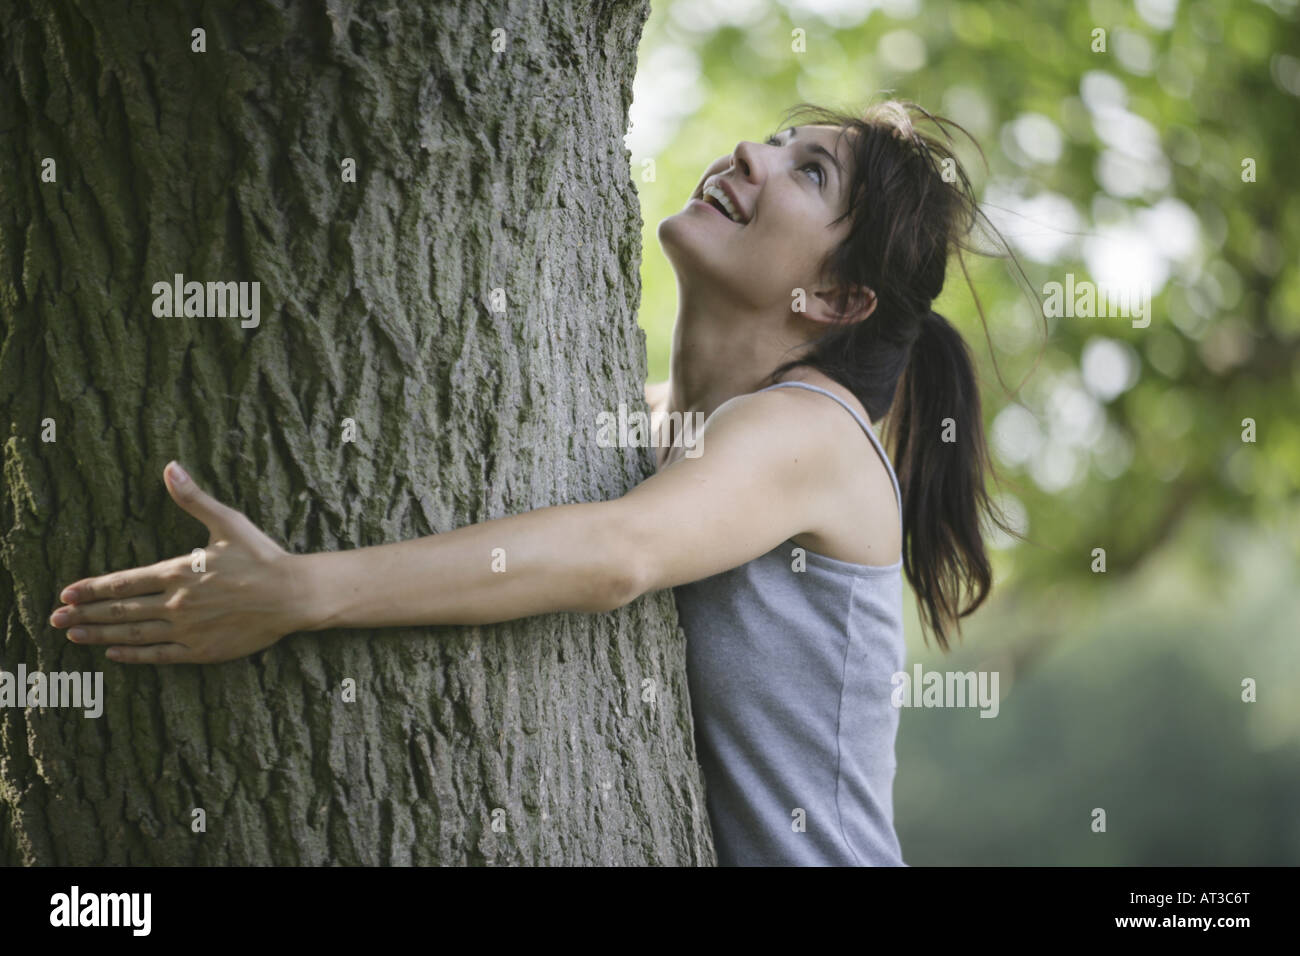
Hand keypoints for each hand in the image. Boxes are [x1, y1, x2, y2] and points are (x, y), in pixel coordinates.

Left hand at [49, 461, 305, 664]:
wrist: (293, 595)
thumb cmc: (262, 557)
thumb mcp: (228, 522)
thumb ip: (194, 498)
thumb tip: (170, 467)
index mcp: (179, 572)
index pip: (125, 582)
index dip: (93, 587)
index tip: (67, 593)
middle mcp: (177, 603)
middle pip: (121, 611)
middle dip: (85, 614)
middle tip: (55, 619)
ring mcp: (188, 629)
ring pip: (134, 635)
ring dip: (100, 636)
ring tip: (74, 636)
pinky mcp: (202, 650)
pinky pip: (159, 655)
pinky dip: (134, 655)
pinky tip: (115, 654)